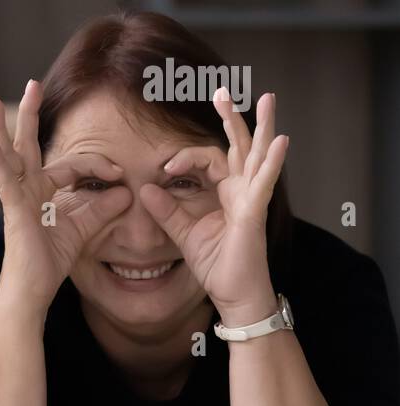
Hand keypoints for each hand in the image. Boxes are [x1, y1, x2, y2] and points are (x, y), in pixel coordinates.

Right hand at [0, 80, 131, 305]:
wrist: (32, 290)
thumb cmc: (50, 263)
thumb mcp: (84, 230)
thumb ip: (103, 210)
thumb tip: (126, 192)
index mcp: (42, 192)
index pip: (72, 166)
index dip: (97, 166)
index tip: (118, 174)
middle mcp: (26, 189)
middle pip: (27, 145)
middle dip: (29, 114)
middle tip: (33, 84)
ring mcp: (16, 196)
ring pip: (8, 154)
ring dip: (1, 126)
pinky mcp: (12, 207)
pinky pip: (3, 179)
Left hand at [141, 89, 286, 325]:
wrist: (233, 294)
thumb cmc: (217, 266)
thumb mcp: (182, 234)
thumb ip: (165, 210)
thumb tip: (145, 188)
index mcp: (225, 193)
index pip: (208, 160)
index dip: (185, 158)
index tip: (166, 168)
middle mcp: (241, 191)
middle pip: (239, 146)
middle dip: (233, 118)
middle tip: (223, 90)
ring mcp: (251, 199)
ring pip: (257, 155)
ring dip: (261, 126)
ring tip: (267, 99)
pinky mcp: (254, 212)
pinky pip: (264, 183)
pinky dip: (272, 162)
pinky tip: (280, 142)